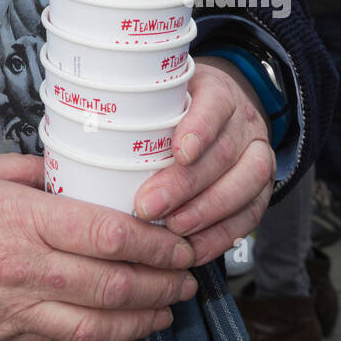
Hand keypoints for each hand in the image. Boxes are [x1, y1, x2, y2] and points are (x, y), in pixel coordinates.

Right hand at [0, 152, 196, 340]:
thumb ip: (34, 172)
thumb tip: (71, 173)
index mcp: (24, 220)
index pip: (111, 236)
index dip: (156, 243)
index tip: (179, 240)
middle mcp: (26, 269)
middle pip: (115, 285)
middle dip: (163, 282)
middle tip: (187, 275)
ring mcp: (15, 309)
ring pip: (96, 325)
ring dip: (142, 318)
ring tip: (166, 308)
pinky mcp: (1, 336)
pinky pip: (61, 340)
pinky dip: (99, 336)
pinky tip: (116, 326)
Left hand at [133, 59, 275, 265]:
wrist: (225, 109)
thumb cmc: (182, 104)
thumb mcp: (164, 93)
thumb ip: (137, 109)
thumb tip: (79, 135)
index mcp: (218, 92)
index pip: (214, 106)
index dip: (199, 129)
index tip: (179, 152)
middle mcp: (244, 122)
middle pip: (223, 153)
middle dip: (186, 184)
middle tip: (149, 206)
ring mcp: (258, 155)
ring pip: (245, 185)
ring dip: (206, 212)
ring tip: (173, 229)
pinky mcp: (262, 188)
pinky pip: (250, 215)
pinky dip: (222, 235)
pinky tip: (195, 248)